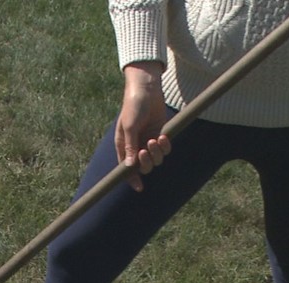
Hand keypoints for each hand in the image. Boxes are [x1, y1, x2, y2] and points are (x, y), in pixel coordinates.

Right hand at [115, 61, 171, 191]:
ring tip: (155, 140)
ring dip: (157, 153)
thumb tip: (129, 166)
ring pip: (156, 159)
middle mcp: (135, 145)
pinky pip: (164, 149)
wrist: (147, 88)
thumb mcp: (130, 126)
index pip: (126, 168)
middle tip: (146, 151)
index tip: (139, 187)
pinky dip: (165, 146)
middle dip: (147, 162)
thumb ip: (130, 146)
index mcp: (123, 145)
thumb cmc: (133, 106)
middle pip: (143, 166)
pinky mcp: (160, 134)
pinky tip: (163, 136)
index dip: (131, 179)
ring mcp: (148, 140)